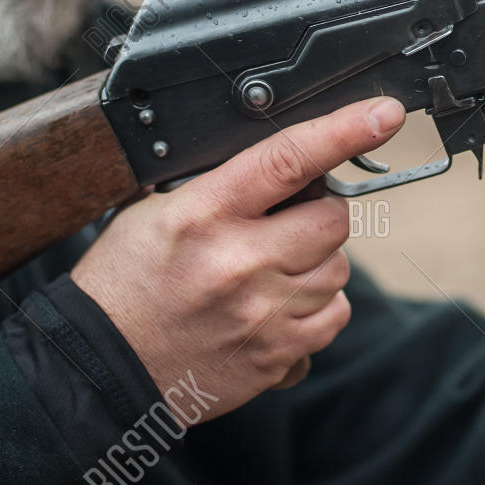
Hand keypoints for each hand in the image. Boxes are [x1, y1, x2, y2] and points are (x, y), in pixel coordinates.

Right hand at [72, 96, 405, 424]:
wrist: (102, 368)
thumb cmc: (125, 283)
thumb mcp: (154, 212)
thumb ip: (219, 185)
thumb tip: (285, 163)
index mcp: (205, 214)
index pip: (289, 160)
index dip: (344, 132)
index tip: (382, 115)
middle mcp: (240, 261)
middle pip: (332, 219)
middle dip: (318, 214)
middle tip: (283, 223)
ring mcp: (263, 312)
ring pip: (338, 269)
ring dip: (316, 263)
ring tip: (269, 270)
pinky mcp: (276, 354)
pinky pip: (333, 316)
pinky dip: (317, 307)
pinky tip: (278, 305)